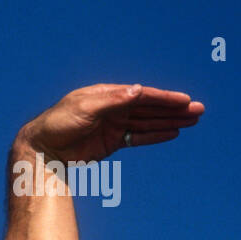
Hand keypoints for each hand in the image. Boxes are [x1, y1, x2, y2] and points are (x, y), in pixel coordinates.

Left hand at [19, 84, 203, 161]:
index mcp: (106, 95)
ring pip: (147, 122)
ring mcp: (112, 125)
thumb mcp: (84, 108)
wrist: (41, 149)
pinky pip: (137, 137)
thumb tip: (139, 90)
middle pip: (149, 108)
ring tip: (192, 121)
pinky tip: (172, 133)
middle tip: (199, 110)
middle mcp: (112, 108)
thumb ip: (112, 100)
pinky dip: (154, 135)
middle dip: (173, 109)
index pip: (142, 95)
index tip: (185, 101)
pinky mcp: (110, 142)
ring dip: (169, 121)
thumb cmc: (57, 124)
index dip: (164, 98)